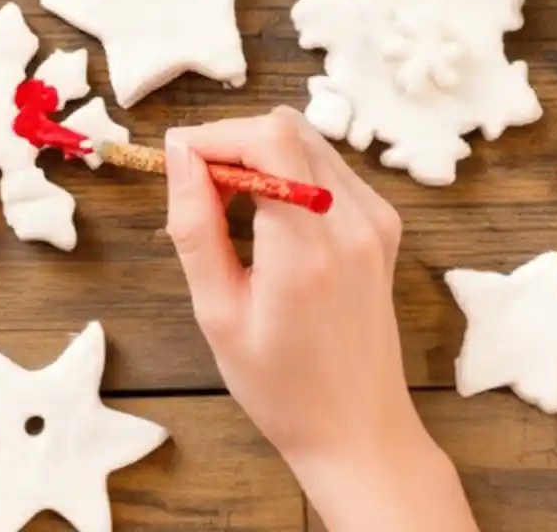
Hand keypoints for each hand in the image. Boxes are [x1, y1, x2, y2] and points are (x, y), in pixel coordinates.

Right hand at [165, 108, 476, 531]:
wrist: (357, 429)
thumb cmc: (280, 387)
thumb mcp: (218, 313)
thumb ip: (195, 227)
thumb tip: (178, 156)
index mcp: (307, 249)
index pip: (265, 140)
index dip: (212, 138)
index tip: (174, 164)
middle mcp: (353, 222)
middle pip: (286, 127)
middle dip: (230, 142)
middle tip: (196, 190)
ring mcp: (376, 220)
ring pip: (306, 139)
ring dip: (257, 154)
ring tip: (226, 208)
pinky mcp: (382, 224)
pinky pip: (326, 167)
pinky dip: (286, 172)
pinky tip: (263, 217)